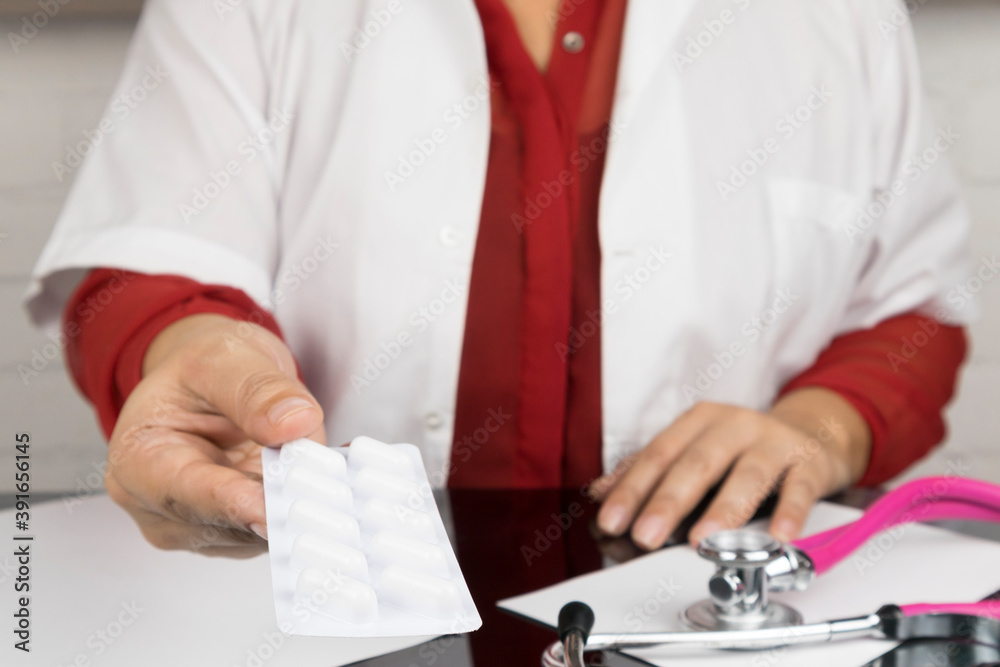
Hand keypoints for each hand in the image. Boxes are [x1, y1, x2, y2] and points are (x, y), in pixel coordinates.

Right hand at [104, 314, 324, 556]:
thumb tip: (293, 423)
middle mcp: (160, 507)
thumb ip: (258, 390)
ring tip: (331, 471)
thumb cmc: (204, 370)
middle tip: (330, 487)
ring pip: (259, 533)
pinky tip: (327, 479)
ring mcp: (200, 527)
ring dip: (299, 506)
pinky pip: (278, 530)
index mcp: (138, 460)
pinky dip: (306, 505)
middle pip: (227, 522)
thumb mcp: (226, 358)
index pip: (186, 492)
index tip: (272, 509)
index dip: (234, 504)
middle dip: (281, 505)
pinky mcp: (238, 533)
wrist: (213, 382)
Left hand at [591, 389, 870, 549]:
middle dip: (667, 502)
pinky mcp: (809, 463)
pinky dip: (790, 514)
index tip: (610, 519)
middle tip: (645, 535)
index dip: (632, 488)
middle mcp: (735, 425)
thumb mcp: (694, 448)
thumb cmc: (743, 448)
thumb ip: (649, 470)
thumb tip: (601, 492)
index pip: (658, 454)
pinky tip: (779, 536)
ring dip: (723, 509)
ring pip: (747, 475)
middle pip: (696, 464)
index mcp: (699, 421)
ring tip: (702, 538)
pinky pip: (799, 489)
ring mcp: (773, 443)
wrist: (812, 434)